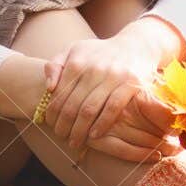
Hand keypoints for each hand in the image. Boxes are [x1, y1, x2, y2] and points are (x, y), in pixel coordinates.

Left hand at [39, 31, 175, 161]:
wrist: (137, 44)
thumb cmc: (101, 52)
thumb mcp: (75, 50)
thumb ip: (56, 64)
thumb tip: (49, 87)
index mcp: (77, 61)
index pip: (59, 94)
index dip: (52, 112)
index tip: (50, 124)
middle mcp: (93, 69)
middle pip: (72, 105)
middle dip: (63, 125)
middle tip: (60, 137)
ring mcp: (113, 76)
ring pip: (90, 109)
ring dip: (79, 130)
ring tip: (74, 141)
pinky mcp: (130, 84)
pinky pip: (112, 108)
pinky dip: (101, 124)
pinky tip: (94, 135)